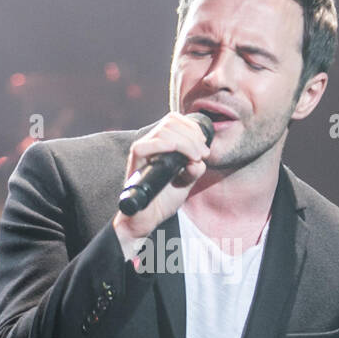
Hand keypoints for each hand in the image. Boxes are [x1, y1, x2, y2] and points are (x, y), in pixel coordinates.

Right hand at [112, 111, 211, 245]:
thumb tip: (198, 159)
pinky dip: (165, 147)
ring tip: (195, 158)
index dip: (192, 127)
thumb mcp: (187, 181)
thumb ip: (195, 168)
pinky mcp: (134, 164)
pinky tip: (179, 157)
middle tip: (202, 154)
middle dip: (192, 136)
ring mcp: (141, 152)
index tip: (204, 146)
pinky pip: (144, 147)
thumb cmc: (164, 199)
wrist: (148, 218)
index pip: (174, 119)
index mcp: (160, 143)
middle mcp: (149, 144)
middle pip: (170, 122)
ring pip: (162, 132)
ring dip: (185, 142)